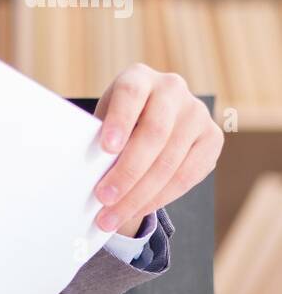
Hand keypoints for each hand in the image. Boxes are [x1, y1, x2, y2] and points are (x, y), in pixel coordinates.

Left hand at [93, 64, 222, 236]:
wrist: (149, 119)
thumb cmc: (114, 124)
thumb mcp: (102, 121)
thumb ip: (97, 139)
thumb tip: (79, 176)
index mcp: (139, 77)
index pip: (130, 94)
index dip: (119, 121)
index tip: (106, 149)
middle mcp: (172, 89)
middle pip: (154, 133)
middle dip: (127, 172)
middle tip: (103, 198)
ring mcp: (197, 113)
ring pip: (170, 161)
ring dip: (140, 194)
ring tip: (112, 216)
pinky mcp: (212, 138)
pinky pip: (188, 175)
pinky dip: (161, 197)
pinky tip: (139, 210)